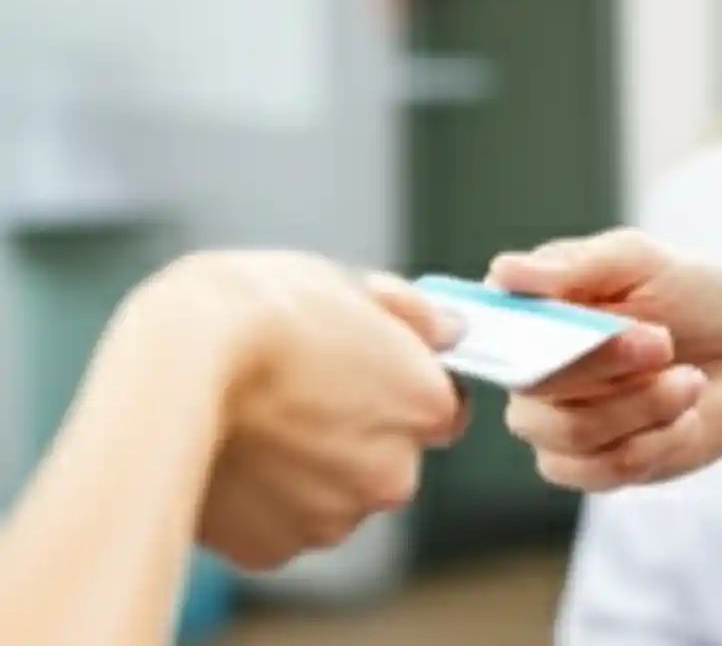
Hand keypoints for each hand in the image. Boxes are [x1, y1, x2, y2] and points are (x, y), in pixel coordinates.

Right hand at [131, 252, 464, 569]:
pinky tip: (232, 453)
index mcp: (424, 404)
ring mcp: (334, 516)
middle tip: (297, 391)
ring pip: (333, 494)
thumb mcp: (345, 282)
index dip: (406, 389)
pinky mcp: (275, 546)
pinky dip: (263, 499)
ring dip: (308, 467)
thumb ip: (411, 316)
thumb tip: (449, 329)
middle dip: (355, 432)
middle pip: (387, 458)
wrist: (166, 370)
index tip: (369, 373)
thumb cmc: (254, 311)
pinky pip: (280, 522)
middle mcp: (393, 472)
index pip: (444, 408)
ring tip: (254, 420)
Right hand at [488, 229, 721, 490]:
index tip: (590, 324)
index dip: (530, 336)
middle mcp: (531, 368)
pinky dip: (653, 443)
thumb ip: (577, 266)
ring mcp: (556, 422)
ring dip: (642, 407)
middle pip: (534, 387)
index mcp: (533, 309)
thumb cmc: (699, 298)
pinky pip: (598, 472)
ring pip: (569, 434)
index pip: (496, 329)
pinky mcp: (589, 466)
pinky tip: (684, 418)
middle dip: (609, 365)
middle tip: (664, 342)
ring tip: (689, 380)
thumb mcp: (646, 261)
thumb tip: (504, 272)